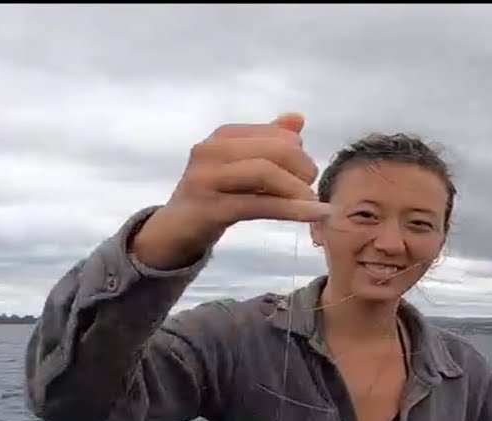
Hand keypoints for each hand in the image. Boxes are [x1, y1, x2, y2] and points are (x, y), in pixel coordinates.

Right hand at [133, 112, 331, 267]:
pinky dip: (293, 210)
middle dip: (303, 168)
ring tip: (314, 203)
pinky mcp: (210, 208)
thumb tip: (297, 118)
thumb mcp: (241, 166)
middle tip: (312, 188)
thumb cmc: (214, 196)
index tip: (307, 173)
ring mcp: (207, 179)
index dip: (299, 152)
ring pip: (266, 174)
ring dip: (298, 189)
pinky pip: (259, 205)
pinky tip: (315, 214)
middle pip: (275, 150)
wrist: (175, 230)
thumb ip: (268, 142)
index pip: (276, 134)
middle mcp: (212, 150)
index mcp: (223, 136)